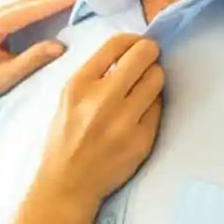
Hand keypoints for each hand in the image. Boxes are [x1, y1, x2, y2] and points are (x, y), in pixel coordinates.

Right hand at [35, 34, 162, 205]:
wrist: (67, 183)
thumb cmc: (65, 138)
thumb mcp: (67, 98)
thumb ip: (94, 76)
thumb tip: (126, 54)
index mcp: (79, 84)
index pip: (117, 44)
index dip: (134, 40)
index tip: (138, 45)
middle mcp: (102, 99)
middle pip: (143, 56)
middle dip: (150, 53)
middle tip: (149, 59)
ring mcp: (124, 120)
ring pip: (157, 79)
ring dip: (154, 78)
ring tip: (144, 88)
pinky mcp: (142, 139)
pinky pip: (158, 108)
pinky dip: (152, 106)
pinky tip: (140, 114)